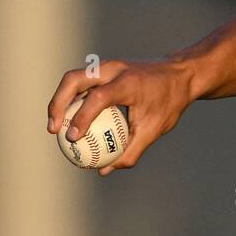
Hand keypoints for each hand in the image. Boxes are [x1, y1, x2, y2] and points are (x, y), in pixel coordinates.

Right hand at [46, 58, 195, 175]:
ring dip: (60, 100)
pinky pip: (83, 82)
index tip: (72, 138)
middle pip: (74, 79)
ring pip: (74, 78)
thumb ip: (131, 151)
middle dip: (57, 103)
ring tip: (55, 127)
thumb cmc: (170, 102)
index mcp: (128, 82)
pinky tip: (69, 120)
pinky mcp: (106, 68)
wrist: (182, 74)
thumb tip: (104, 169)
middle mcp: (115, 69)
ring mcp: (108, 65)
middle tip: (53, 130)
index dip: (81, 118)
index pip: (98, 98)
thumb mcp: (155, 129)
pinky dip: (72, 98)